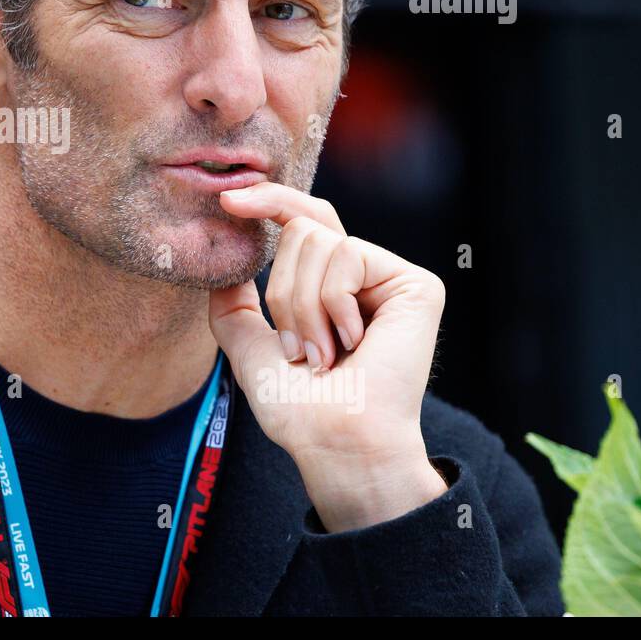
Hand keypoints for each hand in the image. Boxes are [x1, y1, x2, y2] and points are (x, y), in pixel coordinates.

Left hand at [209, 182, 448, 530]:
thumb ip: (233, 305)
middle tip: (296, 347)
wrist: (332, 439)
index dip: (267, 202)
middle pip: (302, 227)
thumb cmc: (295, 407)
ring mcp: (391, 277)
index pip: (300, 223)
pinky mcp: (416, 284)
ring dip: (303, 307)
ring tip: (323, 355)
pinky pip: (346, 256)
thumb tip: (224, 264)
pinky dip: (332, 305)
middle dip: (281, 291)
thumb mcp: (248, 347)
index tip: (226, 200)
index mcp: (330, 286)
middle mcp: (363, 276)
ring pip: (316, 242)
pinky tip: (351, 343)